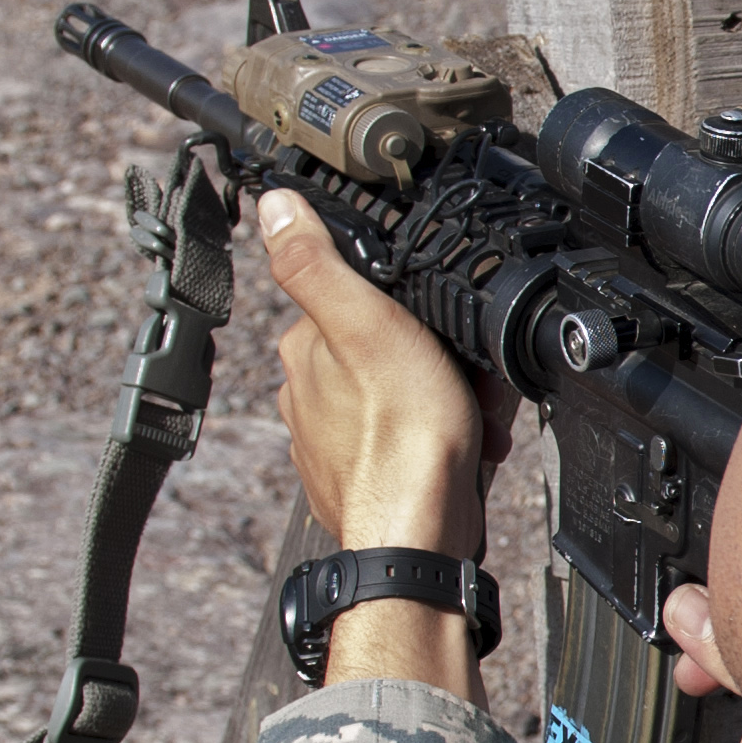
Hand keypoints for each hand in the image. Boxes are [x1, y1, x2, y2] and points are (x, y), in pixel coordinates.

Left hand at [263, 189, 489, 561]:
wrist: (420, 536)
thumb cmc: (401, 436)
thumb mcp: (367, 323)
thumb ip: (316, 262)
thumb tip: (272, 206)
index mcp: (303, 351)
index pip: (356, 300)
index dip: (408, 307)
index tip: (438, 326)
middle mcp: (306, 395)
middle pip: (383, 348)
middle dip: (431, 357)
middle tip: (461, 376)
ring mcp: (331, 441)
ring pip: (401, 393)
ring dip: (443, 399)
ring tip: (469, 414)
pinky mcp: (361, 477)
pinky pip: (409, 438)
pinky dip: (439, 438)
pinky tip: (462, 445)